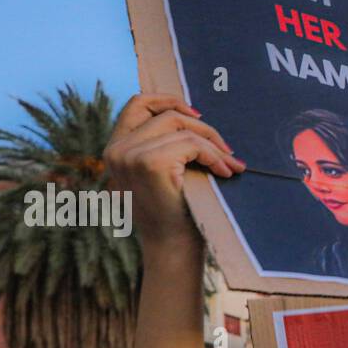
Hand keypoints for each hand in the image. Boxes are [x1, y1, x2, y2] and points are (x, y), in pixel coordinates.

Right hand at [103, 93, 244, 252]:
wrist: (172, 248)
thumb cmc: (173, 213)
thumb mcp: (161, 173)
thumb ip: (163, 145)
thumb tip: (195, 116)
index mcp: (116, 148)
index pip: (137, 103)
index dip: (169, 100)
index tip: (197, 115)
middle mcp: (117, 149)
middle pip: (168, 115)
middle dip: (204, 129)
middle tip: (228, 151)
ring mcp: (131, 155)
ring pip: (183, 129)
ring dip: (214, 146)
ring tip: (231, 165)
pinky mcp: (151, 163)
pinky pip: (192, 144)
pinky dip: (214, 156)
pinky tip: (225, 172)